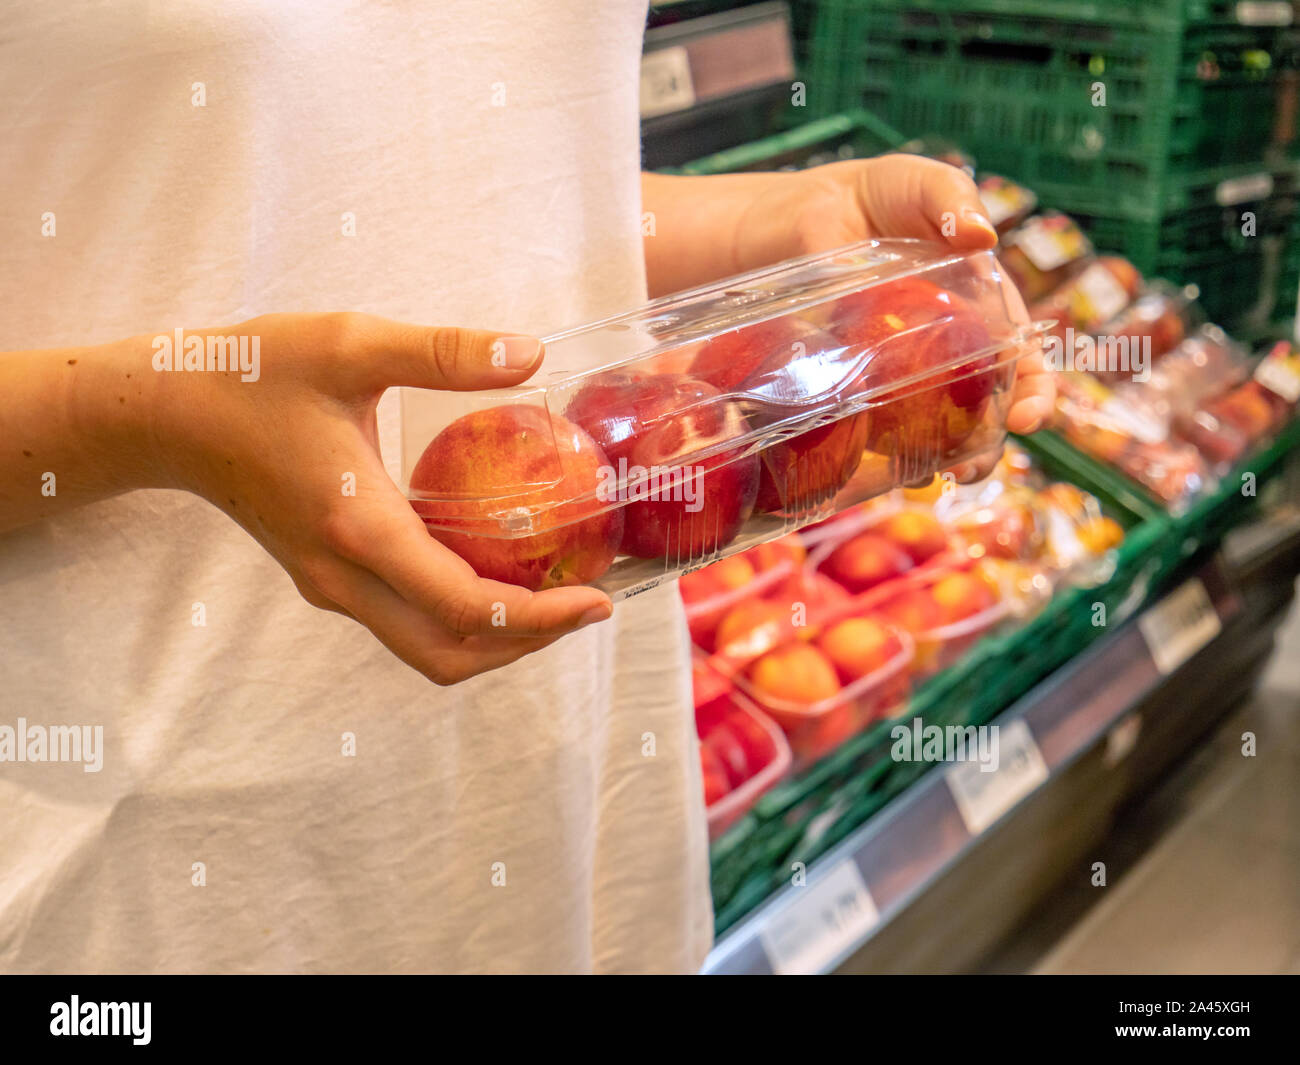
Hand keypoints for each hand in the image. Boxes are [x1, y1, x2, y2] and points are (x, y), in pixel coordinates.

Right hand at [120, 313, 611, 684]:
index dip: (541, 617)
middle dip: (527, 645)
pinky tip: (494, 572)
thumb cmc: (252, 373)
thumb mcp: (350, 344)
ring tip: (552, 598)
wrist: (165, 413)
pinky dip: (458, 618)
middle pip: (450, 654)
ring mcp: (330, 585)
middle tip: (585, 607)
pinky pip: (404, 621)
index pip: (465, 608)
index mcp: (359, 529)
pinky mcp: (324, 577)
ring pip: (425, 649)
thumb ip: (443, 351)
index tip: (598, 601)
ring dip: (494, 640)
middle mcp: (344, 577)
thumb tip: (532, 353)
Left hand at [728, 155, 1053, 438]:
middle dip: (988, 446)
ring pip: (934, 430)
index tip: (1029, 416)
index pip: (1023, 362)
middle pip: (983, 412)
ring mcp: (906, 374)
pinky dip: (881, 451)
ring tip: (935, 477)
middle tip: (973, 466)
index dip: (1035, 392)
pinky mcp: (860, 383)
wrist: (811, 214)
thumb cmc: (881, 196)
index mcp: (986, 312)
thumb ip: (951, 199)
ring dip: (940, 460)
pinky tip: (880, 467)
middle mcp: (953, 354)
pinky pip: (876, 425)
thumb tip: (981, 235)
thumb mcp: (920, 184)